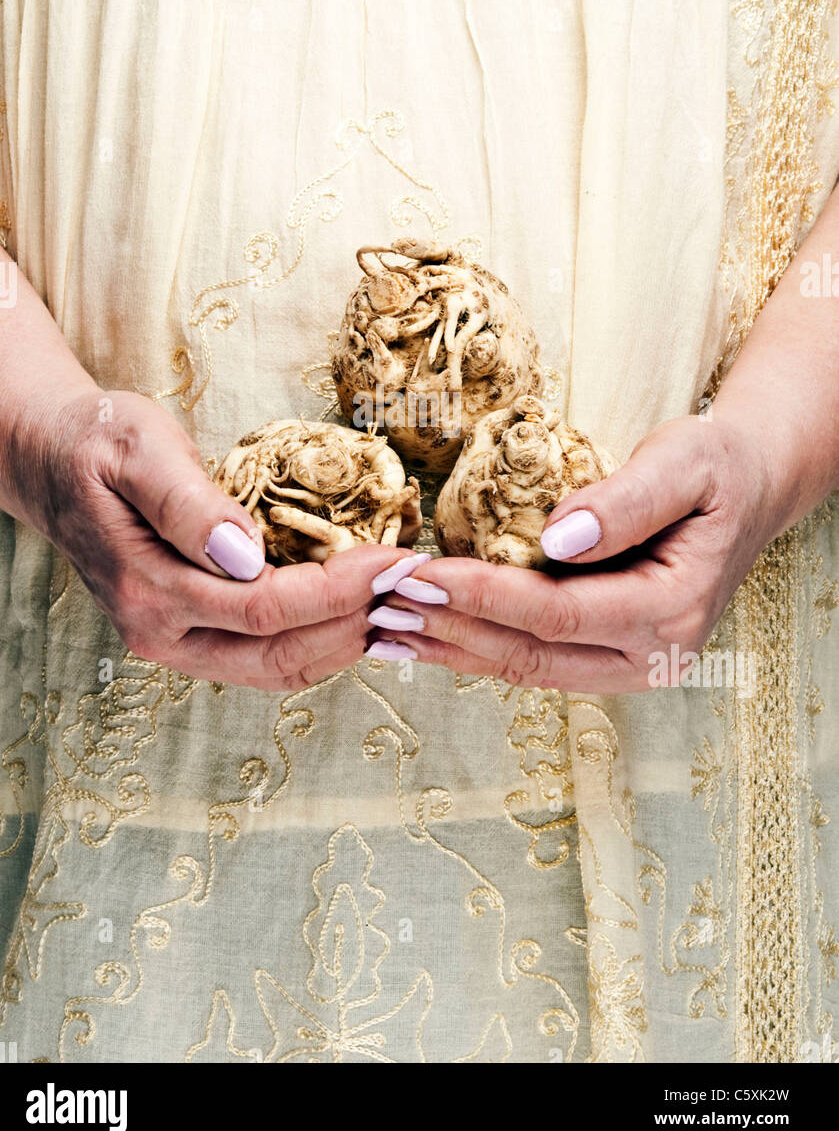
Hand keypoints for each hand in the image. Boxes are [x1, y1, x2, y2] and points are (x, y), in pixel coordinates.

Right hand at [7, 387, 414, 692]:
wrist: (51, 459)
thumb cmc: (97, 440)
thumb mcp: (138, 449)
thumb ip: (188, 502)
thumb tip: (246, 553)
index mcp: (149, 589)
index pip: (266, 609)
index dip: (340, 590)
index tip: (397, 557)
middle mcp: (160, 633)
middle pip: (279, 655)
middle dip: (357, 624)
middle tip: (414, 585)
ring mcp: (175, 644)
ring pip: (276, 670)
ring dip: (344, 643)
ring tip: (399, 605)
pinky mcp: (190, 636)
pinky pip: (264, 658)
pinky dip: (319, 643)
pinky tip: (359, 617)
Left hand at [368, 414, 779, 692]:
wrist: (748, 488)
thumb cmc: (717, 466)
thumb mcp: (685, 461)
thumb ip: (626, 500)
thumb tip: (557, 537)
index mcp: (672, 612)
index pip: (558, 613)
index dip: (484, 595)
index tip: (422, 572)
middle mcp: (652, 657)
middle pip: (532, 656)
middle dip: (451, 629)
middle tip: (382, 603)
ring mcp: (630, 667)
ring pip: (526, 670)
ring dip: (452, 649)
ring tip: (384, 628)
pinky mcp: (608, 659)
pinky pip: (534, 660)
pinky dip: (475, 647)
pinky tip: (426, 634)